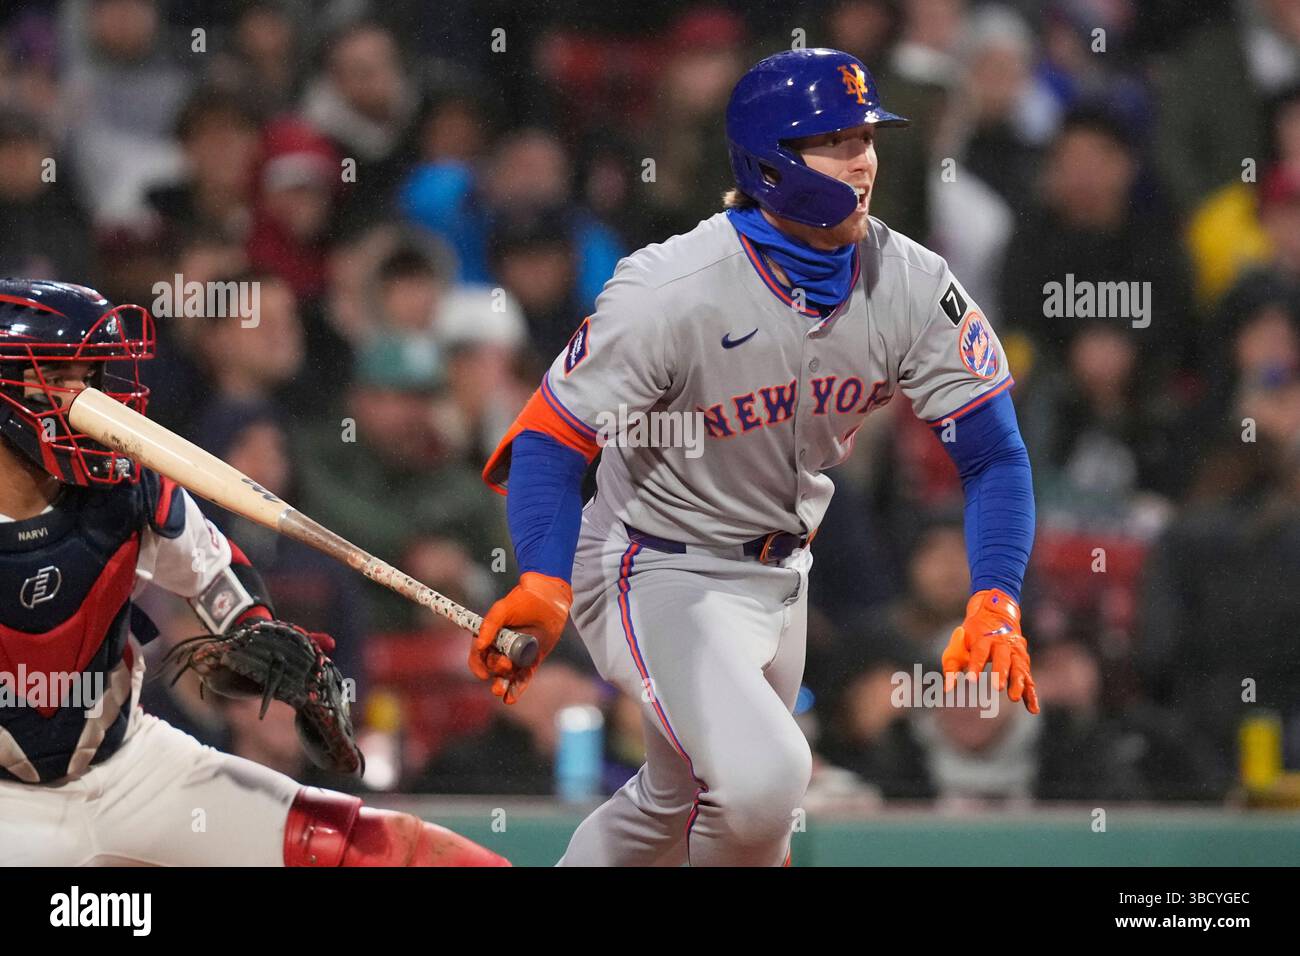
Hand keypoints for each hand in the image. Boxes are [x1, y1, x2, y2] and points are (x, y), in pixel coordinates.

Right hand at [469, 572, 571, 703]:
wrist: (551, 600)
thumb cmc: (525, 600)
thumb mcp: (504, 608)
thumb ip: (490, 625)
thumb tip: (479, 646)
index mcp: (490, 636)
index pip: (478, 656)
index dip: (477, 666)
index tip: (483, 673)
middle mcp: (502, 648)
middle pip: (492, 667)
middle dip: (496, 670)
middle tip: (507, 664)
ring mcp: (517, 655)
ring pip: (506, 676)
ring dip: (501, 686)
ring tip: (500, 692)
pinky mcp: (532, 661)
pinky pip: (523, 678)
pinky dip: (517, 689)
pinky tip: (511, 698)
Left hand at [941, 589, 1038, 713]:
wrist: (996, 614)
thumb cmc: (973, 635)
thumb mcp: (959, 643)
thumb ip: (952, 666)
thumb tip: (947, 689)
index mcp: (984, 637)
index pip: (979, 652)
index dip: (975, 666)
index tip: (970, 680)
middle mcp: (1002, 643)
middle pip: (1002, 658)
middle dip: (1000, 673)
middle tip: (998, 688)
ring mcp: (1016, 652)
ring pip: (1019, 667)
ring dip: (1017, 683)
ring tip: (1013, 698)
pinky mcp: (1024, 662)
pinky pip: (1029, 679)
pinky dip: (1031, 694)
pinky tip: (1033, 709)